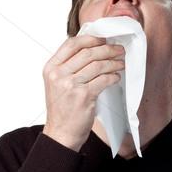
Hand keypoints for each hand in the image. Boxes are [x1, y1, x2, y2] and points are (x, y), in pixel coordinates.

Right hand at [41, 35, 124, 150]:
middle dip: (107, 49)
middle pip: (88, 53)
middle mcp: (59, 74)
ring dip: (113, 63)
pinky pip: (104, 79)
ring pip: (98, 65)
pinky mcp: (84, 96)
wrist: (61, 133)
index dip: (90, 39)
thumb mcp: (57, 83)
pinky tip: (116, 77)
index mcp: (51, 68)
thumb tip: (91, 49)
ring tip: (121, 63)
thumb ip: (68, 66)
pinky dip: (113, 77)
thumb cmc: (62, 109)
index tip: (103, 39)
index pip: (72, 44)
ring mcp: (71, 85)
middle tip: (119, 50)